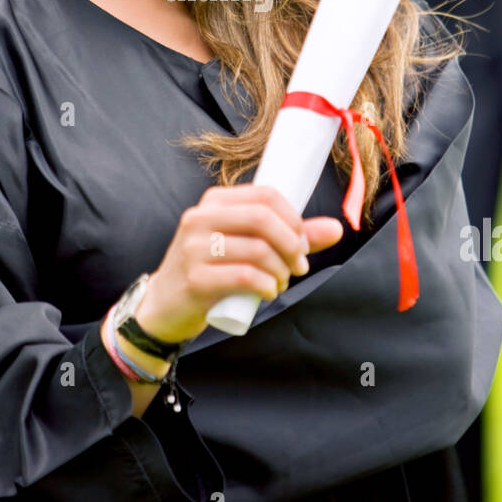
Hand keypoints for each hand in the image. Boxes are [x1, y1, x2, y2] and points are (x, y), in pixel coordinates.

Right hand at [133, 184, 343, 344]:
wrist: (163, 306)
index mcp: (214, 202)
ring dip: (281, 270)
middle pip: (263, 218)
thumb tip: (338, 229)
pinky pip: (244, 276)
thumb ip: (290, 236)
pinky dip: (267, 285)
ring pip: (257, 249)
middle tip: (299, 265)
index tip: (303, 243)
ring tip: (281, 282)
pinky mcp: (195, 278)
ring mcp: (194, 248)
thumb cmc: (210, 272)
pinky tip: (269, 291)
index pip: (266, 195)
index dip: (294, 219)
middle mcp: (200, 218)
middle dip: (292, 244)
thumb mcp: (245, 247)